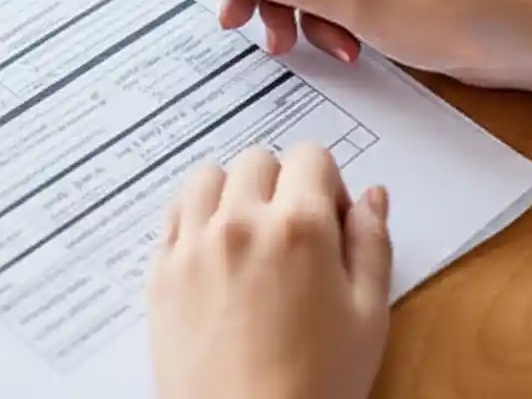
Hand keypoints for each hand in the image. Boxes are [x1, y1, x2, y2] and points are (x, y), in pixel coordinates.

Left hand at [149, 145, 391, 398]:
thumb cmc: (317, 384)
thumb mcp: (370, 316)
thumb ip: (372, 244)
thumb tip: (371, 196)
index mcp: (299, 226)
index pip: (310, 155)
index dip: (326, 183)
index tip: (329, 219)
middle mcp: (239, 222)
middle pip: (257, 160)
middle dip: (280, 184)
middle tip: (291, 231)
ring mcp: (191, 243)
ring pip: (206, 176)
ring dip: (230, 191)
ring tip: (247, 235)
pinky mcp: (159, 269)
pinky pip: (172, 212)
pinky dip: (194, 217)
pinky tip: (213, 251)